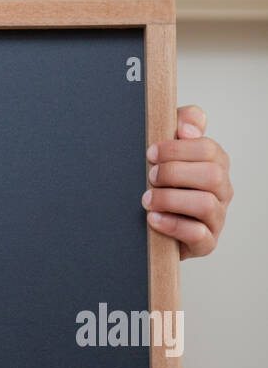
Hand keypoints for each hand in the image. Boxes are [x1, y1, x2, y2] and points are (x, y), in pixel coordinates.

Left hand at [141, 105, 232, 260]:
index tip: (151, 152)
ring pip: (206, 204)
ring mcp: (216, 217)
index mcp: (215, 164)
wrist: (148, 222)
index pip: (208, 149)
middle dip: (175, 173)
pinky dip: (174, 225)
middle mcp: (221, 190)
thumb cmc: (160, 180)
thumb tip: (186, 128)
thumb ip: (181, 124)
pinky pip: (199, 235)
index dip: (177, 149)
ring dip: (171, 199)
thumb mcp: (167, 147)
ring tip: (146, 200)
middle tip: (150, 176)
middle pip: (212, 175)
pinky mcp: (206, 243)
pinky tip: (154, 219)